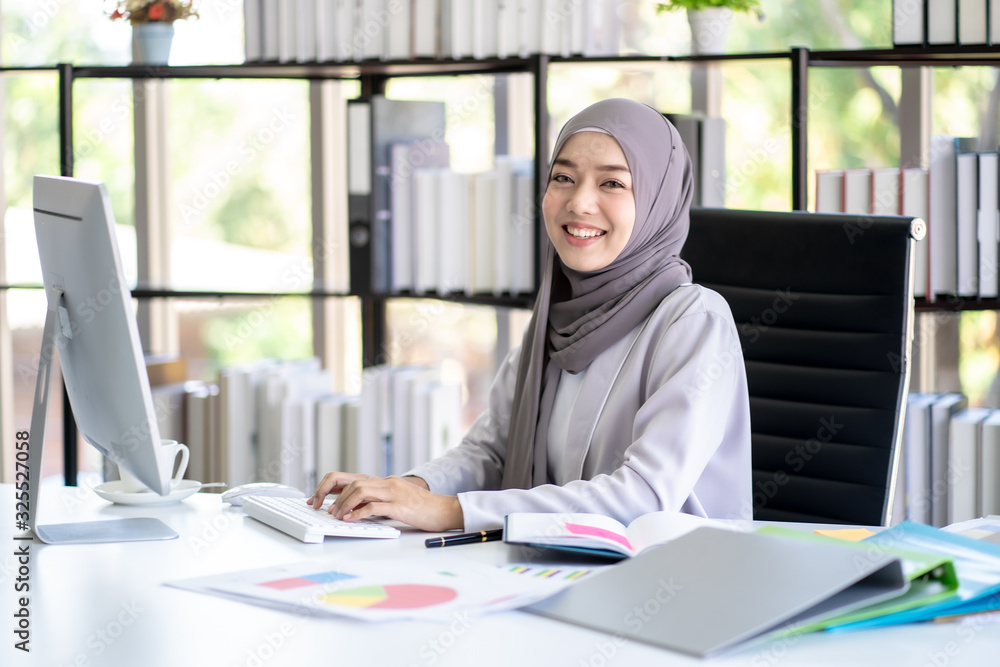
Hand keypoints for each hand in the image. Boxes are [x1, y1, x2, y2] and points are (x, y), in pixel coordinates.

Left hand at [308, 473, 462, 531]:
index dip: (332, 487)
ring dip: (344, 503)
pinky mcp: (400, 505)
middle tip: (323, 508)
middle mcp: (387, 483)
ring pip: (361, 490)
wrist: (445, 510)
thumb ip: (378, 501)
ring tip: (336, 515)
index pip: (352, 478)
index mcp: (385, 482)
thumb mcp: (396, 501)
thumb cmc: (422, 509)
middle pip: (352, 481)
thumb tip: (354, 509)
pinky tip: (351, 519)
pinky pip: (375, 506)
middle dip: (333, 494)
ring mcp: (394, 492)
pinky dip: (359, 512)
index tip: (319, 499)